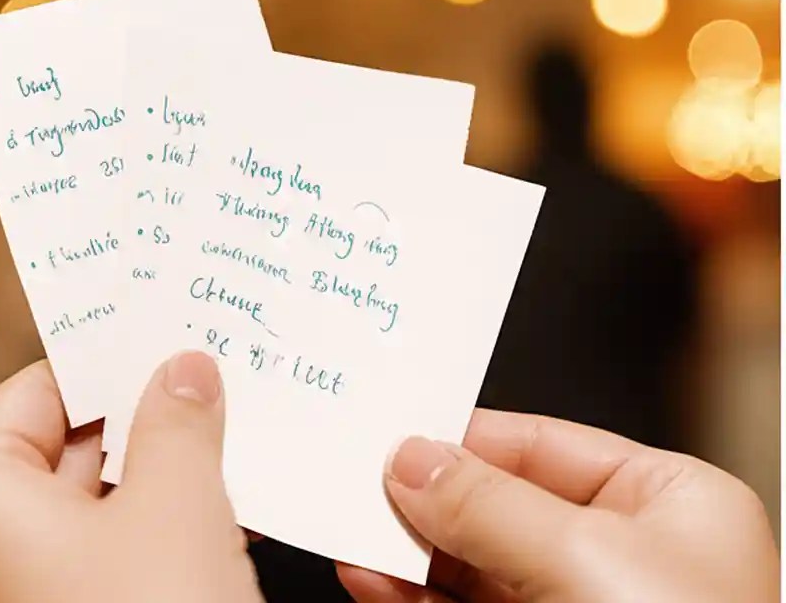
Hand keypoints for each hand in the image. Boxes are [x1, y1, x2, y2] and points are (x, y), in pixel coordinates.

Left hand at [0, 352, 261, 602]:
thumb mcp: (180, 510)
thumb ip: (177, 422)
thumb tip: (182, 368)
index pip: (32, 395)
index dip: (106, 366)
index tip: (163, 347)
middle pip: (46, 459)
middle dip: (132, 433)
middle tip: (203, 397)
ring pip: (63, 524)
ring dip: (137, 494)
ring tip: (216, 462)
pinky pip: (63, 575)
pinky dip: (121, 550)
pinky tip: (192, 534)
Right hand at [338, 409, 779, 601]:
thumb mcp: (580, 559)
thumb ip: (487, 503)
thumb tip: (417, 462)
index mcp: (671, 505)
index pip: (544, 444)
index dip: (464, 439)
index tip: (395, 437)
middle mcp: (629, 557)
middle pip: (499, 503)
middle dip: (426, 500)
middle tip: (359, 485)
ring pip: (473, 565)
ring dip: (408, 553)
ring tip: (353, 535)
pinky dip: (414, 596)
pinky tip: (375, 581)